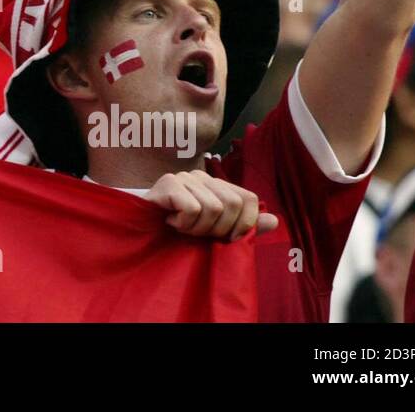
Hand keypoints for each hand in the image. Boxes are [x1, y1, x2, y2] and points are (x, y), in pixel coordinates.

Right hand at [147, 171, 278, 240]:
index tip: (225, 238)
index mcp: (217, 186)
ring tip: (182, 228)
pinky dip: (184, 224)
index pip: (249, 199)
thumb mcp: (214, 232)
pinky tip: (171, 222)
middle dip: (218, 229)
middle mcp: (203, 177)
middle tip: (197, 233)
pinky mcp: (168, 182)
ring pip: (213, 208)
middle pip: (233, 204)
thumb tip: (275, 221)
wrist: (139, 229)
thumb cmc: (177, 232)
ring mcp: (185, 177)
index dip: (243, 224)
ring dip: (197, 229)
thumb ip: (243, 226)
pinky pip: (193, 208)